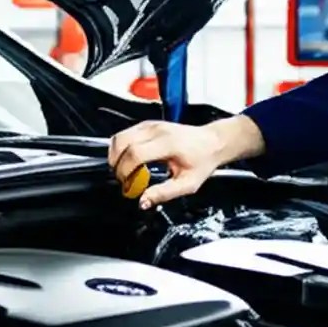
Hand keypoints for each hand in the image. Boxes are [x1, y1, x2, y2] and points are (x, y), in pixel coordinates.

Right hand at [108, 116, 263, 209]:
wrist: (212, 142)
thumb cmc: (202, 161)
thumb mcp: (187, 184)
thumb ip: (164, 193)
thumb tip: (143, 202)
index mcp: (168, 143)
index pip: (135, 154)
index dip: (126, 171)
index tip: (128, 185)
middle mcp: (157, 130)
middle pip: (121, 143)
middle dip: (116, 164)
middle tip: (124, 180)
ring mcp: (151, 125)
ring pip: (119, 137)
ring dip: (115, 156)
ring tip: (125, 172)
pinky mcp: (148, 124)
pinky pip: (124, 134)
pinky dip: (120, 149)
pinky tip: (128, 161)